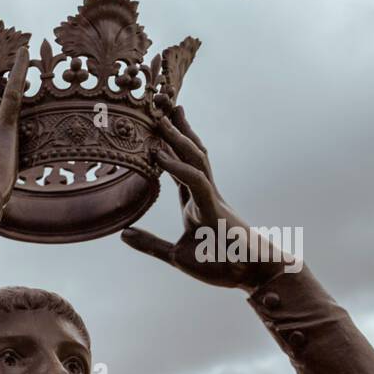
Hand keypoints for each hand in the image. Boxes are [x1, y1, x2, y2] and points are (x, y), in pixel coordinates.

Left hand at [120, 98, 289, 291]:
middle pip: (188, 150)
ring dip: (175, 136)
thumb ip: (150, 243)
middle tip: (158, 99)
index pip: (178, 163)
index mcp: (194, 200)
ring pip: (193, 158)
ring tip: (158, 115)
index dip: (166, 141)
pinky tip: (159, 155)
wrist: (250, 275)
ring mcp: (210, 197)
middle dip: (174, 124)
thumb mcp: (175, 255)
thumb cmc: (220, 263)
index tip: (155, 118)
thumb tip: (123, 234)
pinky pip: (195, 182)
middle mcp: (203, 192)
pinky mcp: (214, 209)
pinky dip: (177, 167)